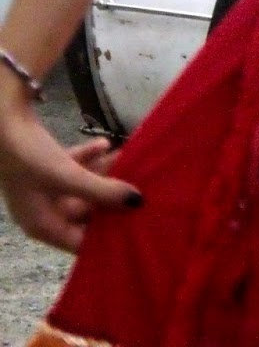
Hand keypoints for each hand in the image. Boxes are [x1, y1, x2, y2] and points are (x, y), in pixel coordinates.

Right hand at [0, 87, 140, 251]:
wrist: (1, 120)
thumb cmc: (28, 158)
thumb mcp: (66, 177)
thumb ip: (101, 190)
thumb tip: (138, 202)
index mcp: (42, 225)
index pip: (79, 243)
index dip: (106, 237)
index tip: (136, 227)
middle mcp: (43, 211)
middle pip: (84, 213)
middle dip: (110, 201)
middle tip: (140, 192)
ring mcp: (44, 188)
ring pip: (82, 187)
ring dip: (104, 175)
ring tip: (131, 163)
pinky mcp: (46, 165)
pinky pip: (73, 167)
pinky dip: (89, 157)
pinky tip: (105, 143)